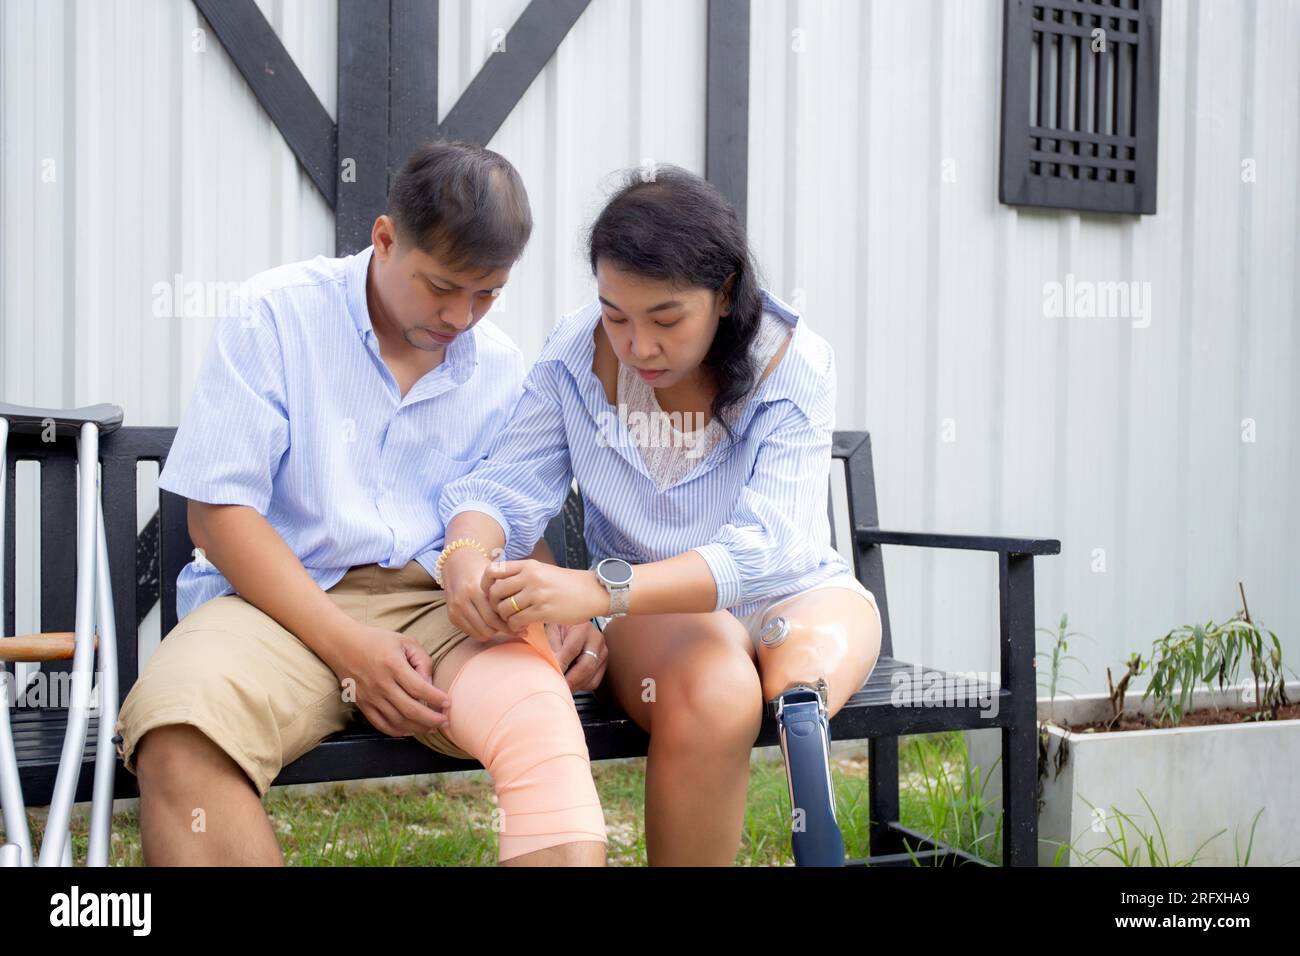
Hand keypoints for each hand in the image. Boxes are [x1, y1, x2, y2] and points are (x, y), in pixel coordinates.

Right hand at [328, 621, 449, 737]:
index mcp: (392, 665)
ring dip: (418, 728)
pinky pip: (381, 724)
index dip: (436, 699)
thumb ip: (422, 661)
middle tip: (445, 722)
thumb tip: (431, 685)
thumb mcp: (405, 642)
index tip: (449, 703)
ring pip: (397, 720)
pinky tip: (411, 730)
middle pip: (410, 709)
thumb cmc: (378, 640)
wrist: (342, 644)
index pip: (419, 688)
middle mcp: (380, 683)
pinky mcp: (362, 704)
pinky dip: (397, 731)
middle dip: (432, 719)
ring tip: (433, 727)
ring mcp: (370, 696)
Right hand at [443, 544, 517, 642]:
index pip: (494, 618)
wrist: (457, 563)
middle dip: (504, 631)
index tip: (523, 629)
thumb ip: (505, 593)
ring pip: (479, 633)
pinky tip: (492, 626)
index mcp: (475, 590)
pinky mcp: (451, 616)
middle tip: (517, 631)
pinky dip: (482, 632)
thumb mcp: (495, 576)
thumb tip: (524, 613)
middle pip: (487, 627)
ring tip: (505, 628)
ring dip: (494, 632)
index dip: (510, 626)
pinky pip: (470, 633)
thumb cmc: (481, 569)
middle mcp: (463, 601)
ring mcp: (455, 609)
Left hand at [483, 559, 608, 628]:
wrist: (592, 592)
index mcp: (528, 565)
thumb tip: (498, 586)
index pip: (492, 571)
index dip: (486, 585)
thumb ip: (522, 575)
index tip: (491, 595)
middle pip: (494, 592)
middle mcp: (530, 577)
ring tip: (514, 620)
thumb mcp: (543, 571)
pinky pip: (516, 621)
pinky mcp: (542, 611)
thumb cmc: (566, 584)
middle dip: (494, 605)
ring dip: (505, 618)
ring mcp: (536, 594)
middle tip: (503, 612)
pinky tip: (523, 627)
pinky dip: (515, 627)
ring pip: (504, 609)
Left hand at [545, 620, 607, 692]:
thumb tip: (550, 668)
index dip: (561, 665)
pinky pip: (593, 682)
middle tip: (556, 688)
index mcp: (583, 628)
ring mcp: (602, 652)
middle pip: (586, 666)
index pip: (572, 650)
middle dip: (570, 681)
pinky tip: (570, 682)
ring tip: (560, 687)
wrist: (572, 625)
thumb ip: (550, 648)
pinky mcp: (603, 664)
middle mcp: (596, 639)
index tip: (550, 676)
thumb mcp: (551, 631)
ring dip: (574, 685)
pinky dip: (580, 686)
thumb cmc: (560, 628)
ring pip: (591, 677)